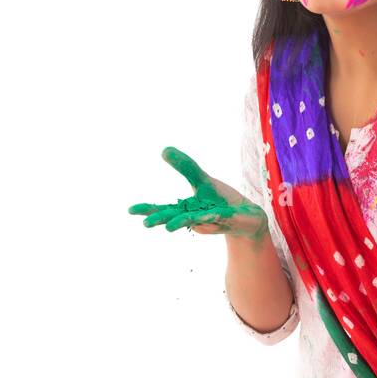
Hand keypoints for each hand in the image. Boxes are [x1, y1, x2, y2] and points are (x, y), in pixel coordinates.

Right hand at [127, 146, 267, 240]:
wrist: (247, 216)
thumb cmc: (220, 201)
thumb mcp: (202, 180)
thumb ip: (185, 167)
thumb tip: (163, 150)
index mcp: (185, 210)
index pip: (162, 210)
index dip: (147, 209)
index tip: (129, 210)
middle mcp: (194, 218)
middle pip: (174, 218)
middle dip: (160, 219)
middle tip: (145, 224)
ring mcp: (209, 220)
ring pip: (193, 221)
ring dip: (181, 223)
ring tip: (168, 228)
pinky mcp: (226, 219)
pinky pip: (216, 217)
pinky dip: (209, 218)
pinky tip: (202, 222)